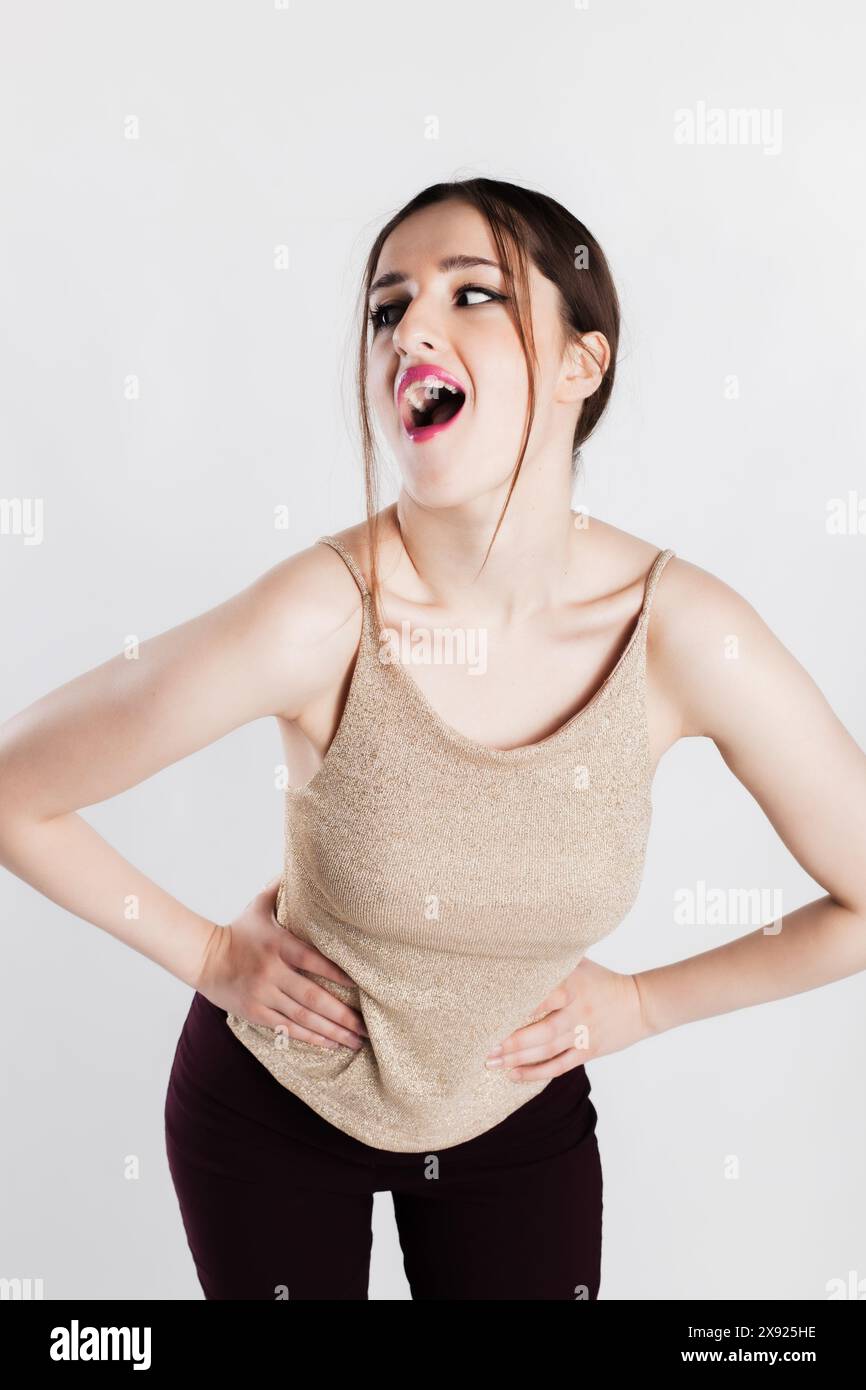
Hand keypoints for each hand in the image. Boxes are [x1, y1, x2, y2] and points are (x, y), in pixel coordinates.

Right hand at [195, 875, 368, 1050]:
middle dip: (344, 1015)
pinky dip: (311, 1037)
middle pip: (314, 998)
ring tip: (356, 1041)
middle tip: (367, 1027)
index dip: (338, 974)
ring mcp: (264, 995)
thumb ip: (279, 889)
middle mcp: (273, 972)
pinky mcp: (256, 1012)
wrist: (203, 958)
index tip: (362, 987)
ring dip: (332, 1032)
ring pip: (304, 1018)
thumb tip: (295, 867)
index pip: (314, 961)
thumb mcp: (258, 907)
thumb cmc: (237, 932)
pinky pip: (288, 1029)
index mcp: (279, 945)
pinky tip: (330, 1043)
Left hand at [484, 957, 651, 1080]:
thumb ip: (552, 961)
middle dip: (513, 1042)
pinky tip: (514, 1074)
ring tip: (492, 1062)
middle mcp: (578, 1011)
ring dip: (518, 1059)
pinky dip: (536, 1073)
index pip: (545, 996)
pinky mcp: (588, 1052)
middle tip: (486, 1048)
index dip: (521, 1006)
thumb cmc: (602, 980)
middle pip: (543, 1031)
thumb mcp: (580, 964)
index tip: (495, 1013)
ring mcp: (584, 1034)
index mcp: (574, 986)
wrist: (640, 1005)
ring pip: (548, 1051)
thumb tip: (516, 948)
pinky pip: (559, 1066)